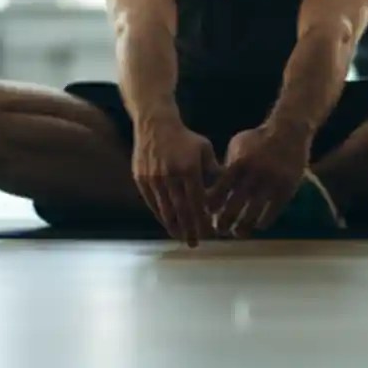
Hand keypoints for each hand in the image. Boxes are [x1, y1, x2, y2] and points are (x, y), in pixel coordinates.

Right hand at [132, 120, 220, 247]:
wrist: (155, 124)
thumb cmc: (184, 138)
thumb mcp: (204, 149)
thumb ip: (214, 171)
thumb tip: (226, 191)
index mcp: (189, 169)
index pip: (197, 202)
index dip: (202, 220)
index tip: (209, 232)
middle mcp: (171, 176)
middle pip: (181, 210)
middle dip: (189, 229)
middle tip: (195, 242)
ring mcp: (154, 179)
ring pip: (165, 210)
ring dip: (174, 227)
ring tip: (182, 238)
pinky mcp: (142, 180)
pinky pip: (152, 203)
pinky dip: (161, 216)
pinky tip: (168, 224)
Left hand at [207, 125, 309, 237]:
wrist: (289, 130)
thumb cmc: (258, 138)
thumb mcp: (238, 145)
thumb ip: (228, 165)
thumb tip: (214, 186)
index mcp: (239, 163)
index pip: (220, 190)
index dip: (212, 205)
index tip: (208, 213)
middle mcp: (254, 175)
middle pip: (234, 206)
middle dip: (224, 222)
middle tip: (219, 230)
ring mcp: (271, 183)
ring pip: (253, 214)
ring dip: (243, 227)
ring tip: (237, 233)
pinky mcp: (286, 189)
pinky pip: (272, 212)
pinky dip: (264, 222)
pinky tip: (258, 225)